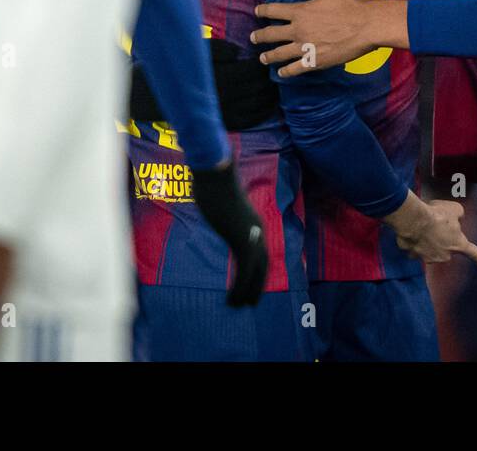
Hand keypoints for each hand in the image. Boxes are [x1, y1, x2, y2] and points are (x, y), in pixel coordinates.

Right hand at [191, 162, 267, 306]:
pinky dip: (240, 289)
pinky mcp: (241, 239)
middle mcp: (257, 229)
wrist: (214, 171)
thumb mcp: (220, 198)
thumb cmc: (213, 179)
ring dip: (248, 292)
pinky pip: (244, 272)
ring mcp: (251, 234)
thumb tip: (215, 206)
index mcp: (253, 221)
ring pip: (255, 271)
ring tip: (238, 306)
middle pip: (263, 263)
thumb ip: (222, 208)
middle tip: (250, 302)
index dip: (258, 269)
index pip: (261, 251)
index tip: (252, 283)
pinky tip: (232, 301)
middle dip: (258, 284)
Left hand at [252, 0, 405, 77]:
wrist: (368, 25)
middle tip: (253, 38)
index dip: (263, 11)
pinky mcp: (316, 61)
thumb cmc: (351, 4)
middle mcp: (299, 30)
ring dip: (269, 56)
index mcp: (300, 11)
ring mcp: (306, 47)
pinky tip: (282, 73)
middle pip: (272, 34)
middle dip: (260, 36)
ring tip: (263, 58)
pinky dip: (287, 71)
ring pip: (280, 53)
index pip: (274, 10)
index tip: (257, 11)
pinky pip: (296, 68)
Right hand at [385, 194, 476, 268]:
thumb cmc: (437, 215)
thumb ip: (459, 215)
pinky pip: (415, 250)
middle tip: (437, 226)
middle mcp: (445, 255)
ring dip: (428, 242)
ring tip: (422, 227)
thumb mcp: (454, 209)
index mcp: (458, 244)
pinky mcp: (413, 256)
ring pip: (430, 250)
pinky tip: (412, 232)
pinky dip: (415, 243)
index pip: (473, 252)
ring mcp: (428, 258)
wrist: (414, 221)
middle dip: (443, 241)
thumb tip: (458, 217)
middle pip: (446, 249)